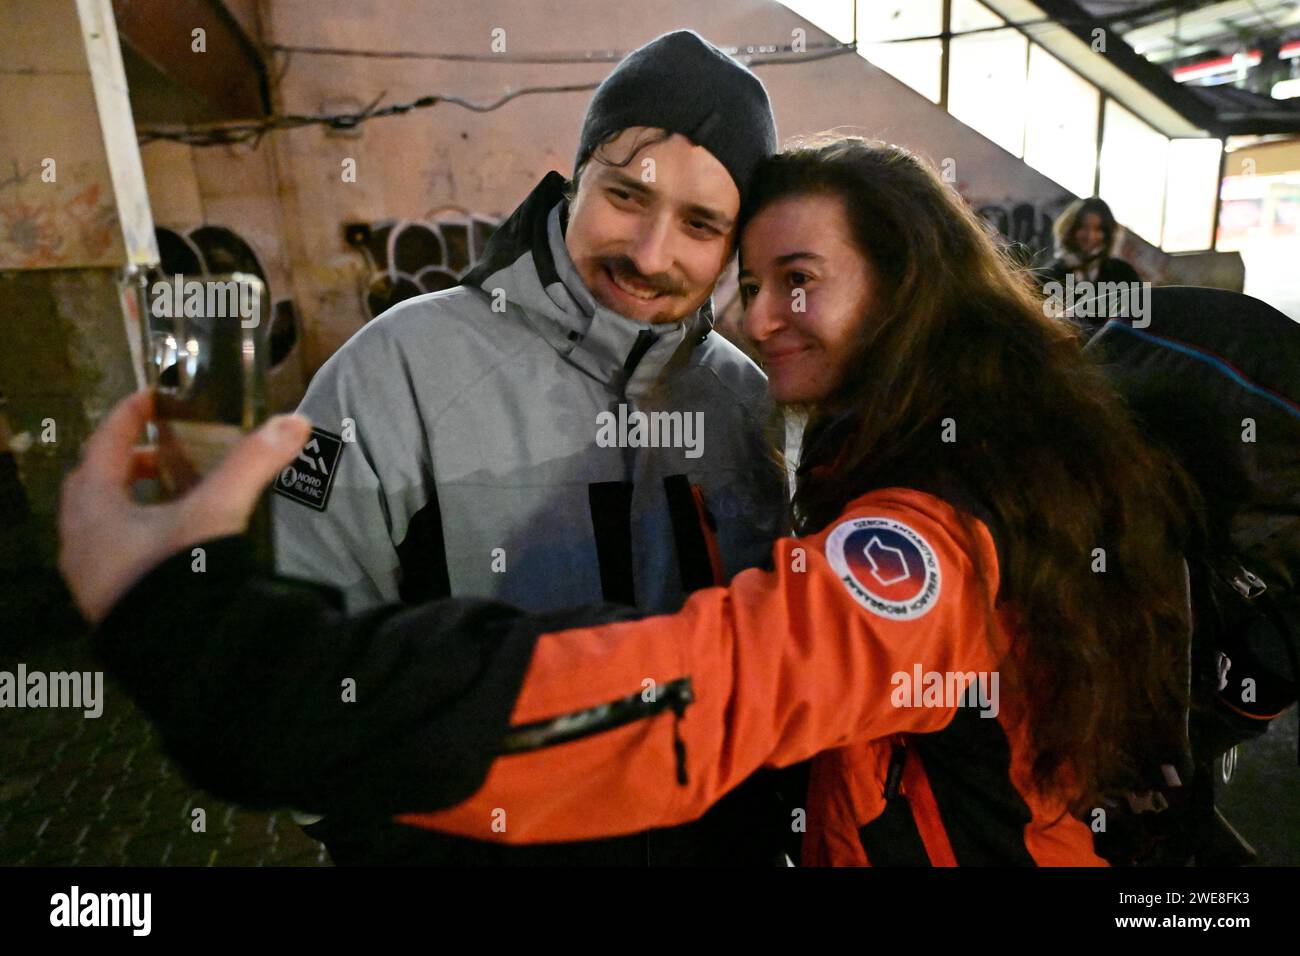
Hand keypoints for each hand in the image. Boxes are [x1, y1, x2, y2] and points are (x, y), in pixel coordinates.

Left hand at [58, 390, 310, 625]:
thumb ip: (252, 464)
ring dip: (132, 499)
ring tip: (176, 494)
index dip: (129, 416)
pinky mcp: (108, 601)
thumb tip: (295, 420)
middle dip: (130, 461)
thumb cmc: (178, 572)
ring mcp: (89, 573)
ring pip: (103, 520)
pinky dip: (137, 532)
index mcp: (95, 507)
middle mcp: (81, 537)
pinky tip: (173, 539)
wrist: (175, 654)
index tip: (153, 397)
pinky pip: (113, 551)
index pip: (104, 444)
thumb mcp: (217, 511)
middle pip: (94, 482)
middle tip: (168, 452)